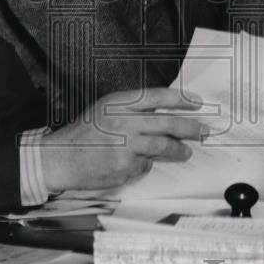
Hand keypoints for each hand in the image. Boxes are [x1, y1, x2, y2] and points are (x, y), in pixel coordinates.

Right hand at [38, 86, 204, 193]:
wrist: (60, 157)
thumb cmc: (83, 133)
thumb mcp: (105, 109)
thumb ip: (132, 110)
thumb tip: (164, 115)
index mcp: (118, 103)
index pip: (157, 96)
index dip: (181, 99)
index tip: (197, 102)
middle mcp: (123, 122)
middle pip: (167, 123)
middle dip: (190, 128)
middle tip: (203, 131)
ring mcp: (125, 146)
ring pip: (163, 146)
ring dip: (179, 150)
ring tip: (186, 152)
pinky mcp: (124, 167)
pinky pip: (145, 165)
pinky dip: (145, 164)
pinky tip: (135, 162)